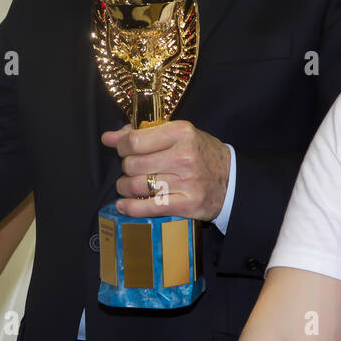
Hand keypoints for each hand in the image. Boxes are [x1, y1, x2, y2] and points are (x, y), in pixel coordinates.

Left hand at [102, 120, 230, 221]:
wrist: (231, 179)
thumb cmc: (200, 153)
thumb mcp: (178, 134)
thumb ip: (143, 133)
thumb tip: (108, 137)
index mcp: (181, 133)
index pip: (135, 140)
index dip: (121, 146)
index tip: (122, 149)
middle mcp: (184, 156)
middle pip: (133, 164)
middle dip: (125, 168)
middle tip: (130, 169)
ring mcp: (186, 182)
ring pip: (137, 186)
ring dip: (125, 188)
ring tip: (128, 186)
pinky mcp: (187, 205)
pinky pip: (149, 208)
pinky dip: (131, 208)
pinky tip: (124, 205)